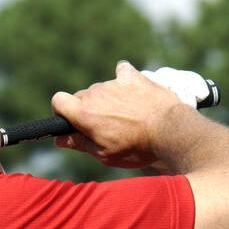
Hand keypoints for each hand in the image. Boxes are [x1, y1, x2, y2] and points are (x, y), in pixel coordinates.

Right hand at [51, 61, 186, 168]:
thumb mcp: (105, 154)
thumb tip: (60, 139)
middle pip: (81, 97)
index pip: (58, 101)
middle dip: (87, 110)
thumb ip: (80, 144)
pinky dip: (123, 82)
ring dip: (107, 100)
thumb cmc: (137, 148)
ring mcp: (114, 83)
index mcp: (85, 114)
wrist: (170, 131)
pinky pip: (121, 73)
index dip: (61, 111)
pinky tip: (134, 94)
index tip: (71, 120)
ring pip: (101, 89)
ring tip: (127, 116)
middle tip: (105, 127)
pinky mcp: (132, 76)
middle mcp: (96, 94)